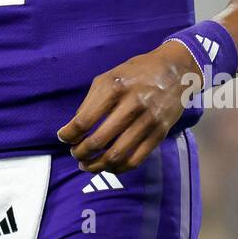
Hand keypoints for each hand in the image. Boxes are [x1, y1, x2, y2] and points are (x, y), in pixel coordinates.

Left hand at [56, 42, 202, 173]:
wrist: (175, 70)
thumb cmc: (136, 72)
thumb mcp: (108, 77)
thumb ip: (91, 100)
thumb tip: (76, 127)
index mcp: (114, 88)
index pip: (84, 120)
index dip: (69, 134)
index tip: (63, 137)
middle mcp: (132, 105)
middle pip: (98, 141)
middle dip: (80, 152)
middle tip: (74, 153)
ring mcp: (148, 121)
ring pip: (117, 155)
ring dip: (97, 165)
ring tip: (87, 165)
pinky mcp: (160, 134)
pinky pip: (136, 159)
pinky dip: (119, 168)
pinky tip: (109, 166)